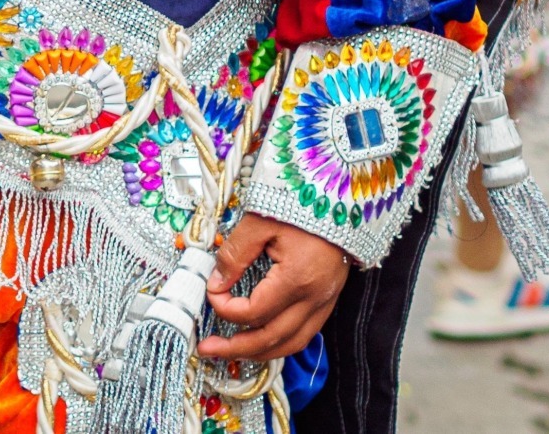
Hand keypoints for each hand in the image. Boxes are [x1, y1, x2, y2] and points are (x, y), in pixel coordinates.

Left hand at [197, 213, 349, 361]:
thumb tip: (216, 282)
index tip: (211, 292)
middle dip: (236, 348)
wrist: (340, 195)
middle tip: (208, 348)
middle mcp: (314, 298)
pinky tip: (263, 339)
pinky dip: (281, 342)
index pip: (253, 311)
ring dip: (259, 352)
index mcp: (296, 279)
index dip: (225, 307)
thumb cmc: (302, 202)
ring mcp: (325, 301)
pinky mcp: (328, 299)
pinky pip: (305, 333)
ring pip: (291, 343)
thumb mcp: (260, 220)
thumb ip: (236, 253)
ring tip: (232, 352)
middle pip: (272, 338)